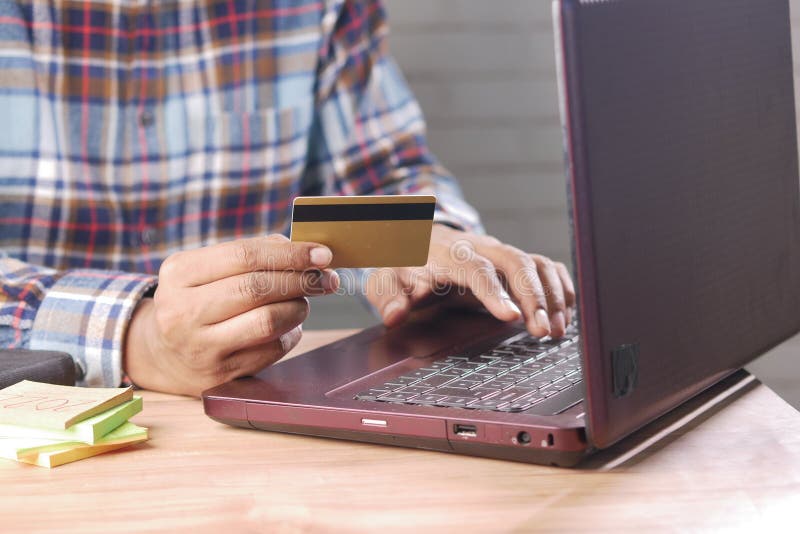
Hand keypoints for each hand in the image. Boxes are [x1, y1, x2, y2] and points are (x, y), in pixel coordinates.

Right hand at [123, 234, 338, 395]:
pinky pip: (272, 349)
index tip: (322, 253)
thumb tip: (301, 249)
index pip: (244, 256)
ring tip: (303, 301)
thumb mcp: (207, 268)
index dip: (289, 254)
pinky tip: (288, 325)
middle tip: (327, 278)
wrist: (164, 353)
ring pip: (268, 322)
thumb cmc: (198, 299)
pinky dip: (290, 333)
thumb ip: (251, 253)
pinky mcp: (221, 374)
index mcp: (179, 273)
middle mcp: (183, 311)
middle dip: (301, 280)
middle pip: (257, 289)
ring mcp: (201, 347)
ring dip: (298, 308)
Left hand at [365, 225, 575, 337]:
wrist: (419, 240)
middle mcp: (480, 248)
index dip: (495, 291)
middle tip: (545, 332)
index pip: (475, 268)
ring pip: (536, 263)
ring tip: (557, 331)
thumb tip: (395, 316)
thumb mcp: (385, 280)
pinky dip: (560, 287)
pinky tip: (564, 313)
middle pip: (515, 262)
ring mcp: (500, 252)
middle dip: (535, 296)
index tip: (512, 317)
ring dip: (551, 295)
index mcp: (448, 253)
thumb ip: (387, 297)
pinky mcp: (513, 261)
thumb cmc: (405, 264)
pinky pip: (545, 266)